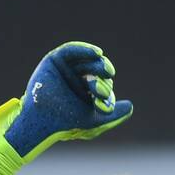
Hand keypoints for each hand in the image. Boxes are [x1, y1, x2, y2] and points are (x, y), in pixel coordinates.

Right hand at [0, 41, 132, 162]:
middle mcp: (75, 79)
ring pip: (86, 60)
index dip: (106, 90)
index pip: (102, 85)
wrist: (43, 121)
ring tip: (107, 69)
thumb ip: (113, 115)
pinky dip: (84, 49)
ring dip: (98, 63)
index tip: (105, 100)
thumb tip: (130, 106)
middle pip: (95, 70)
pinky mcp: (55, 60)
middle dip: (104, 73)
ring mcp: (65, 68)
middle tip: (109, 76)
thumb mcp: (94, 120)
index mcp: (84, 92)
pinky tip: (97, 52)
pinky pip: (72, 50)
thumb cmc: (66, 124)